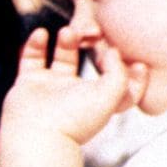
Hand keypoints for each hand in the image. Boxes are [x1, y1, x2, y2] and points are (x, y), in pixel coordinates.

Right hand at [2, 27, 145, 146]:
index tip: (137, 59)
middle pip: (91, 62)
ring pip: (63, 57)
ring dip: (67, 40)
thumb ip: (120, 71)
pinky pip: (32, 59)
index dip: (131, 69)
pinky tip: (41, 32)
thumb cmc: (78, 118)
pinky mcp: (29, 84)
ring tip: (69, 31)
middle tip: (95, 32)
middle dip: (94, 44)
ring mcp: (53, 88)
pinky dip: (35, 44)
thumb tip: (112, 51)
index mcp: (100, 101)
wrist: (37, 135)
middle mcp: (77, 93)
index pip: (121, 81)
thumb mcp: (112, 94)